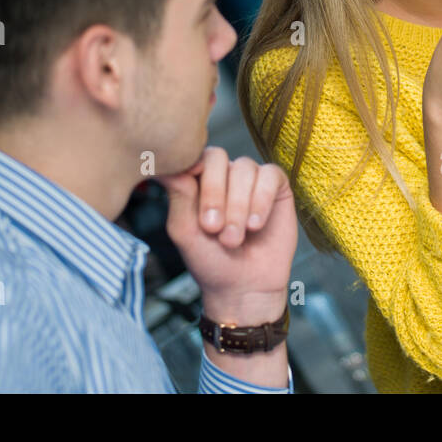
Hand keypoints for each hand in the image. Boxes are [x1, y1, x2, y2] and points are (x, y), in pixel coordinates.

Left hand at [157, 148, 296, 322]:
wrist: (244, 286)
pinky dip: (261, 201)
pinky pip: (270, 175)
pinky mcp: (277, 186)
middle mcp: (224, 173)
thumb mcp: (185, 230)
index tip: (195, 201)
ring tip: (234, 238)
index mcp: (198, 179)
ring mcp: (251, 177)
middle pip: (218, 158)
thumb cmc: (209, 259)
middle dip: (215, 194)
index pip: (194, 156)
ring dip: (238, 206)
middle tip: (213, 228)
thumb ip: (178, 195)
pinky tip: (255, 225)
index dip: (194, 175)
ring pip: (245, 168)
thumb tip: (165, 166)